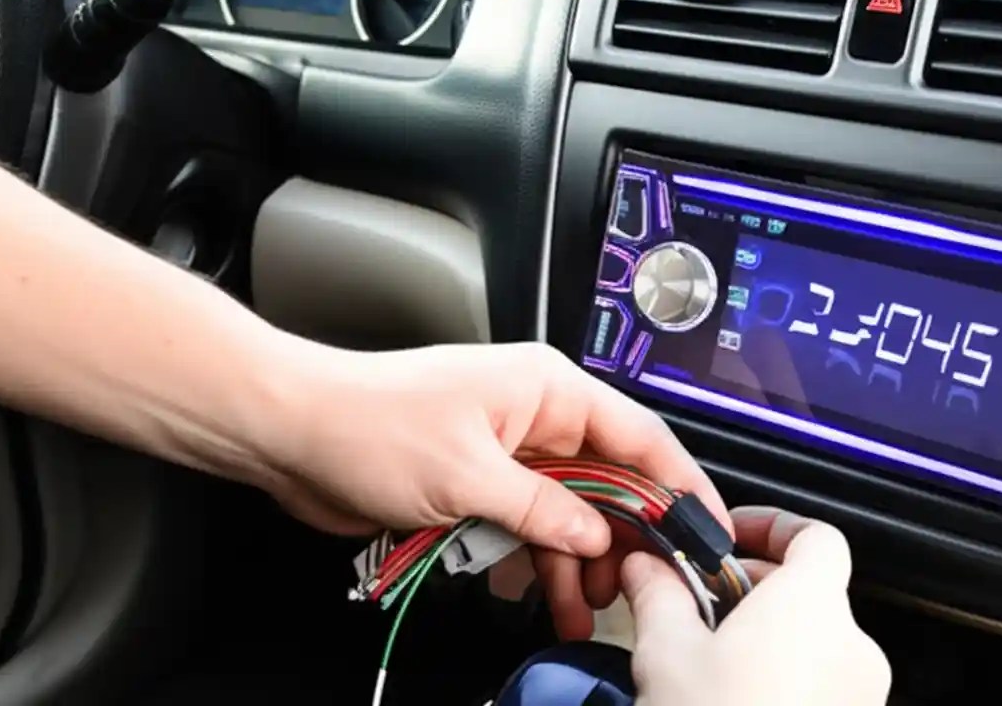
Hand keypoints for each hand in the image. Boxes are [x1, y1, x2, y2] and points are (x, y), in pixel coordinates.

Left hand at [249, 339, 729, 639]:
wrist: (292, 433)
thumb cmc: (368, 422)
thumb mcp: (468, 475)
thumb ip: (543, 509)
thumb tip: (595, 536)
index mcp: (547, 391)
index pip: (640, 438)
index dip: (681, 484)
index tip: (709, 529)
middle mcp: (536, 418)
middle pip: (609, 481)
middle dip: (625, 537)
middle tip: (643, 588)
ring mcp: (508, 454)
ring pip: (568, 513)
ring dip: (575, 562)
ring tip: (582, 611)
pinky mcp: (480, 485)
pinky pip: (527, 527)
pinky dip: (534, 561)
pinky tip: (541, 598)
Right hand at [621, 507, 890, 705]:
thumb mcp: (666, 654)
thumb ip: (659, 594)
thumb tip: (647, 566)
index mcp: (812, 606)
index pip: (816, 535)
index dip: (773, 525)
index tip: (730, 536)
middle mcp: (851, 646)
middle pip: (811, 591)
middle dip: (752, 592)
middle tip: (697, 607)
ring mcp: (862, 697)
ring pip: (814, 644)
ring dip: (766, 640)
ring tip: (707, 665)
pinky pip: (821, 687)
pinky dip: (783, 681)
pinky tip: (732, 702)